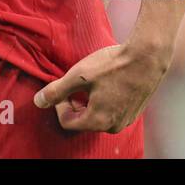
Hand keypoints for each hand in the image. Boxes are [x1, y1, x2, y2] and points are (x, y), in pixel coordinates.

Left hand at [33, 41, 169, 132]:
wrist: (147, 57)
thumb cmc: (113, 65)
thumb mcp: (79, 75)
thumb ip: (57, 90)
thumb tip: (38, 102)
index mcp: (97, 120)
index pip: (67, 122)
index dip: (59, 105)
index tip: (62, 88)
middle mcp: (113, 126)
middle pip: (83, 121)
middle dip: (74, 104)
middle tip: (75, 84)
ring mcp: (126, 120)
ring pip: (97, 116)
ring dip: (89, 102)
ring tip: (90, 82)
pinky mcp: (134, 112)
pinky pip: (111, 112)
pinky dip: (103, 101)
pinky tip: (106, 83)